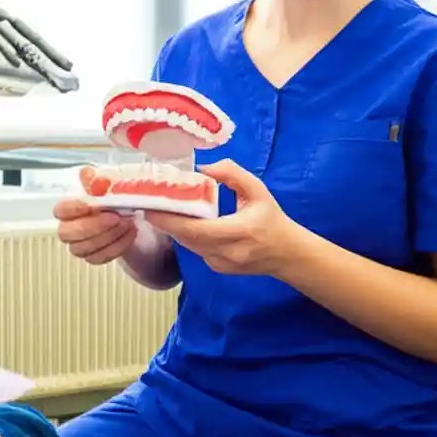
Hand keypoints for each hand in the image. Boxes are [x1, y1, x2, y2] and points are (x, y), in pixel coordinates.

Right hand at [54, 165, 137, 264]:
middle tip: (115, 216)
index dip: (74, 208)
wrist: (133, 220)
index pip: (61, 210)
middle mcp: (70, 228)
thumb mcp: (112, 186)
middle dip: (93, 226)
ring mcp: (81, 245)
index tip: (93, 204)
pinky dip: (119, 245)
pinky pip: (102, 257)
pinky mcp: (95, 257)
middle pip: (68, 233)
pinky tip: (130, 233)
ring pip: (85, 248)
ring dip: (110, 235)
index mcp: (70, 208)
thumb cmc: (117, 201)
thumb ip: (99, 181)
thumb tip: (88, 173)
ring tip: (128, 222)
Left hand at [142, 159, 304, 275]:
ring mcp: (220, 264)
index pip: (196, 230)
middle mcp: (226, 253)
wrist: (287, 254)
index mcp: (238, 232)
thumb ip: (232, 174)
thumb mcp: (258, 190)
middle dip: (165, 221)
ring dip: (173, 227)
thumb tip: (204, 168)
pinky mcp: (217, 268)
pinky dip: (186, 235)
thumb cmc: (272, 220)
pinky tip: (180, 221)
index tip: (151, 207)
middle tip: (149, 203)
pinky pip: (195, 249)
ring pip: (188, 245)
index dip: (170, 220)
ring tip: (160, 209)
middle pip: (185, 238)